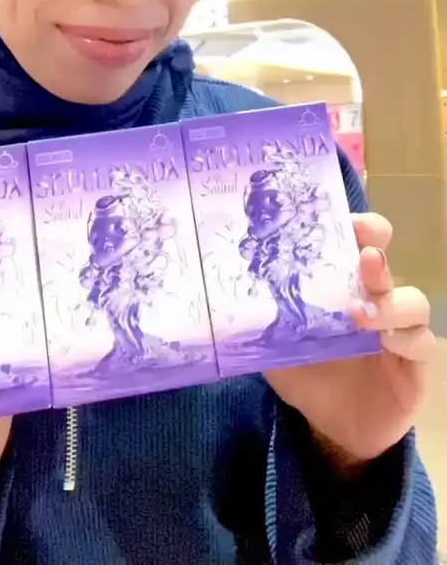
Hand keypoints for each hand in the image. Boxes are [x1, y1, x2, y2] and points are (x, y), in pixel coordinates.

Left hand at [264, 213, 435, 467]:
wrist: (333, 430)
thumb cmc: (309, 377)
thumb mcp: (278, 348)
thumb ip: (263, 322)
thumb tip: (230, 296)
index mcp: (341, 285)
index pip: (351, 242)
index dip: (351, 226)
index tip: (339, 220)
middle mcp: (374, 298)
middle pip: (383, 257)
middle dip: (376, 244)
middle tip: (363, 250)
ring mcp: (398, 329)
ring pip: (411, 301)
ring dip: (387, 300)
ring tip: (358, 311)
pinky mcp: (414, 363)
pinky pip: (420, 343)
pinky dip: (403, 338)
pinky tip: (384, 342)